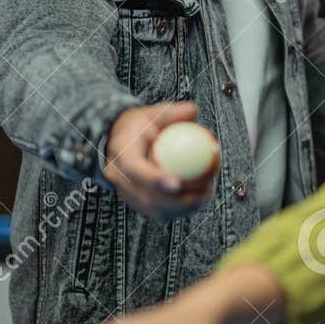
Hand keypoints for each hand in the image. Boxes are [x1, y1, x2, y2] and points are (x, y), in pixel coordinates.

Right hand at [103, 101, 215, 219]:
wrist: (118, 142)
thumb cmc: (139, 126)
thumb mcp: (153, 113)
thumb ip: (172, 112)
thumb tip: (193, 111)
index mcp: (120, 153)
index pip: (134, 170)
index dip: (154, 179)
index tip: (177, 184)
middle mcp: (118, 177)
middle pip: (146, 197)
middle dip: (176, 201)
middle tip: (202, 192)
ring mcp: (126, 193)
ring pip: (153, 209)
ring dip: (182, 208)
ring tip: (206, 195)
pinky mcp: (136, 202)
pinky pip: (158, 212)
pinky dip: (179, 210)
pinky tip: (199, 201)